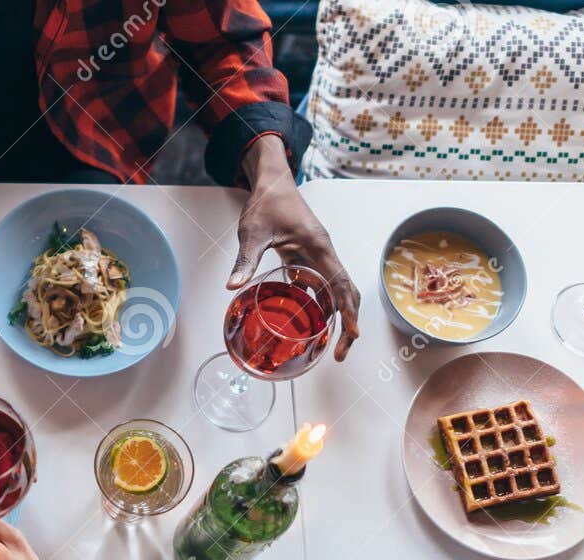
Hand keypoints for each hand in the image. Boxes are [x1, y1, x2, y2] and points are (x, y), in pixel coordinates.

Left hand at [231, 135, 359, 359]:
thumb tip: (232, 286)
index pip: (341, 284)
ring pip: (333, 291)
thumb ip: (246, 260)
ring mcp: (317, 256)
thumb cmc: (267, 202)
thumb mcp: (253, 232)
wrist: (272, 182)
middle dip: (347, 324)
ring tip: (325, 346)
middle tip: (338, 354)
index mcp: (318, 248)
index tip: (351, 334)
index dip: (348, 311)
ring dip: (333, 317)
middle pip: (345, 293)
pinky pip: (318, 285)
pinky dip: (316, 305)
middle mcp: (324, 254)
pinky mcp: (307, 258)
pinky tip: (306, 323)